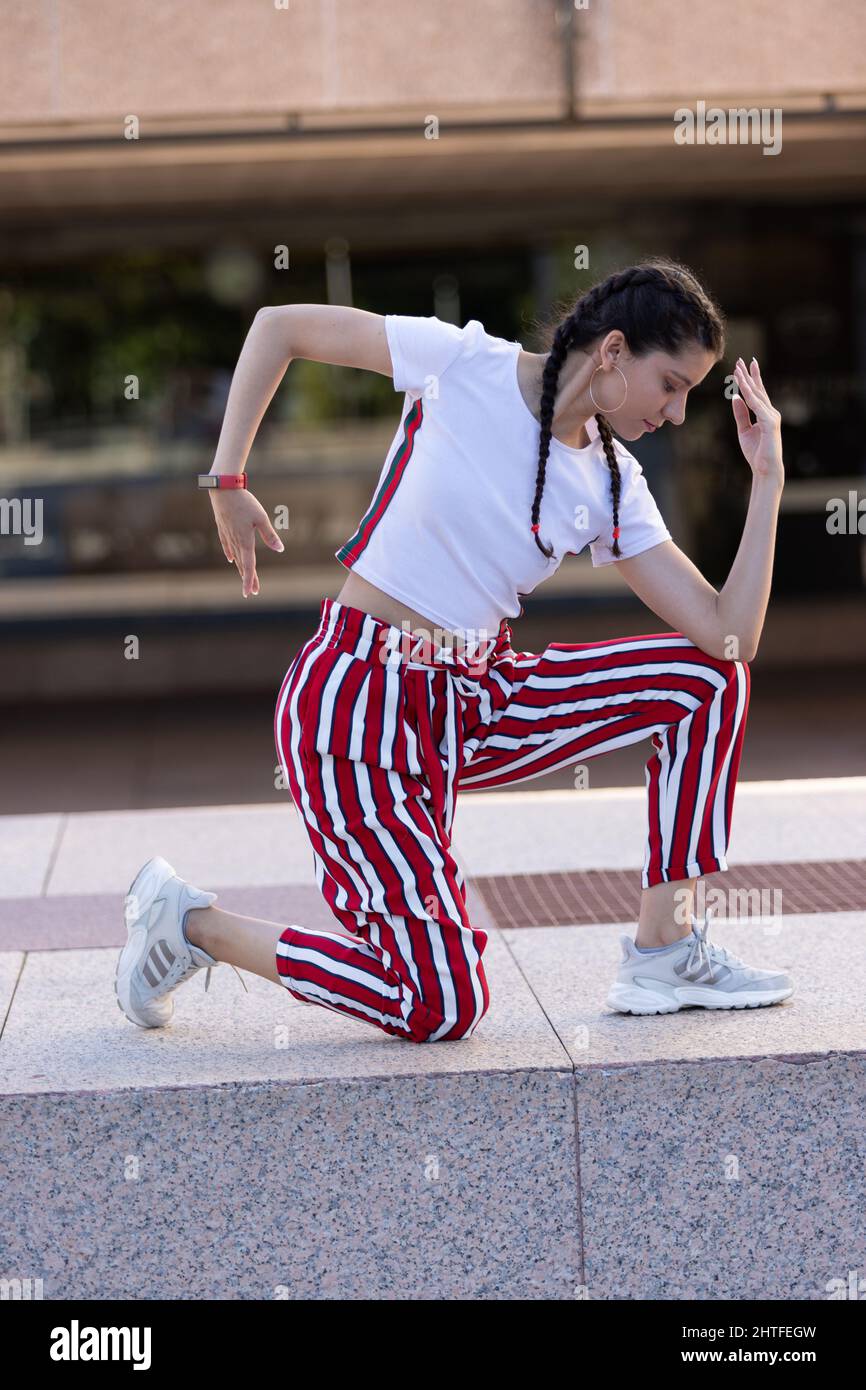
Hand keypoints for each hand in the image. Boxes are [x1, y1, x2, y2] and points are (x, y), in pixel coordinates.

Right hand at [209, 486, 283, 597]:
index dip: (249, 580)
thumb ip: (270, 535)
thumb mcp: (261, 518)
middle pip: (242, 564)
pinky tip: (230, 559)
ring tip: (244, 578)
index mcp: (245, 541)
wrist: (223, 489)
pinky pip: (227, 546)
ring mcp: (227, 535)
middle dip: (247, 578)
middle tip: (251, 591)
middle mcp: (235, 541)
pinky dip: (230, 554)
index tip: (249, 593)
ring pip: (234, 556)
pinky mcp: (223, 528)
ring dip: (240, 568)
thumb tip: (280, 549)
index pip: (248, 566)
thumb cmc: (245, 502)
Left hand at [731, 357, 783, 484]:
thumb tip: (735, 398)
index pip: (757, 393)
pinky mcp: (770, 423)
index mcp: (765, 414)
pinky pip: (758, 407)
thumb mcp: (744, 430)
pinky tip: (743, 388)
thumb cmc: (756, 452)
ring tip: (738, 369)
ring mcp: (772, 417)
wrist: (765, 469)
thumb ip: (741, 414)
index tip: (744, 366)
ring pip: (757, 395)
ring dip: (747, 382)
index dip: (750, 379)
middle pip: (758, 390)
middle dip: (749, 375)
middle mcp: (770, 412)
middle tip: (741, 360)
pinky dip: (750, 397)